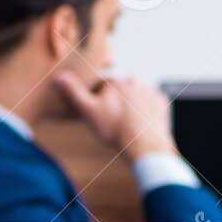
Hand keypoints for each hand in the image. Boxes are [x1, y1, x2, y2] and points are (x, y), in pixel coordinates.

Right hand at [55, 73, 176, 159]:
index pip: (101, 85)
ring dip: (131, 104)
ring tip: (127, 123)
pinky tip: (140, 122)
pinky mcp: (162, 102)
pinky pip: (150, 103)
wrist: (144, 145)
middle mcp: (135, 81)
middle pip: (120, 89)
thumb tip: (59, 76)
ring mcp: (150, 91)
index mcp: (116, 80)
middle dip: (115, 100)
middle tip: (113, 120)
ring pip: (135, 95)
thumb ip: (74, 92)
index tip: (99, 112)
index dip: (97, 99)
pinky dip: (145, 110)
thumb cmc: (114, 129)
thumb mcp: (88, 111)